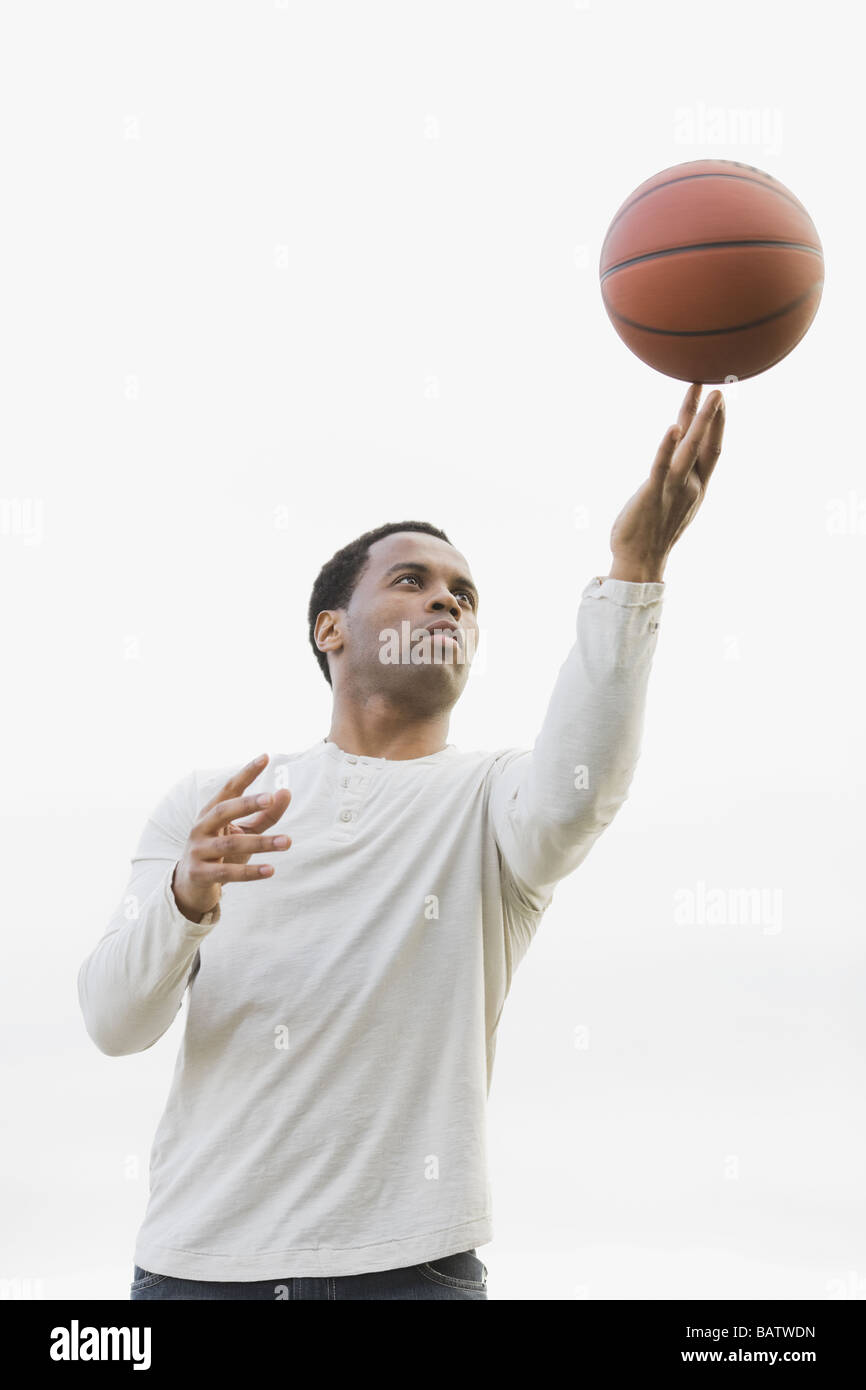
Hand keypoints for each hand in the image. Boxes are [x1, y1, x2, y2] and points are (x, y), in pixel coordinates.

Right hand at [172, 754, 292, 922]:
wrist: (192, 885)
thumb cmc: (222, 852)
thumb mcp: (243, 831)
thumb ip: (265, 814)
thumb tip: (286, 792)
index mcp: (211, 811)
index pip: (229, 788)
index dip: (247, 773)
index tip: (266, 757)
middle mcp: (201, 826)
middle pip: (224, 810)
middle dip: (247, 803)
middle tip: (271, 797)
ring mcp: (198, 850)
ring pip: (231, 844)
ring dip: (261, 843)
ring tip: (287, 842)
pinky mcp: (200, 873)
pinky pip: (227, 872)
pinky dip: (250, 872)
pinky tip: (271, 869)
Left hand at [607, 382, 725, 582]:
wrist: (641, 561)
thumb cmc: (654, 530)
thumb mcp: (674, 499)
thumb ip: (679, 476)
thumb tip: (678, 454)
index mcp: (697, 486)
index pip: (712, 449)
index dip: (716, 423)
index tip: (720, 399)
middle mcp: (691, 485)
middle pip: (705, 443)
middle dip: (712, 414)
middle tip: (719, 387)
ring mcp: (674, 489)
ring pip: (689, 449)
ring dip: (698, 420)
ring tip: (706, 395)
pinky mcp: (652, 493)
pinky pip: (661, 467)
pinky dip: (666, 448)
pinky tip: (671, 428)